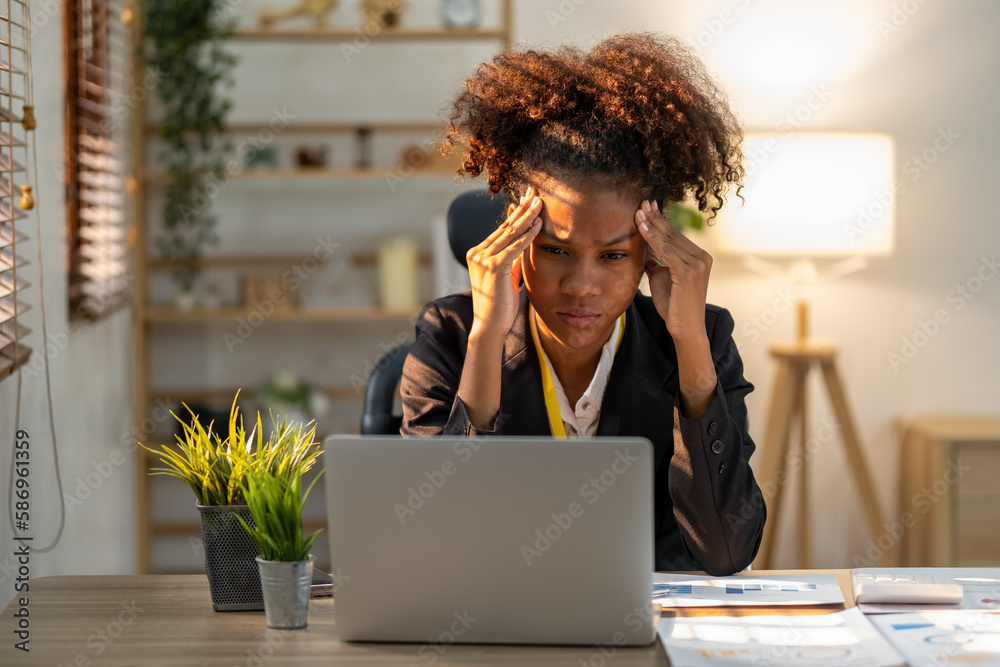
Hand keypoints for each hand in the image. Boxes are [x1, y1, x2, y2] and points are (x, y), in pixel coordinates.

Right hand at [466, 186, 542, 338]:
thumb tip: (524, 244)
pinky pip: (514, 247)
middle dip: (522, 208)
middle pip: (505, 226)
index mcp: (478, 253)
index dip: (516, 213)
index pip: (501, 229)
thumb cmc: (500, 304)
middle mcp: (477, 253)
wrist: (490, 325)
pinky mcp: (493, 267)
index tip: (527, 199)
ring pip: (510, 233)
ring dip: (527, 216)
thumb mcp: (507, 276)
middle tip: (535, 192)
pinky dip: (528, 235)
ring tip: (540, 202)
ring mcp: (483, 259)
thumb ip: (512, 259)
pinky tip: (538, 224)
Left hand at [634, 199, 711, 343]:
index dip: (659, 220)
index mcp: (698, 257)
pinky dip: (652, 238)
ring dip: (651, 224)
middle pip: (672, 233)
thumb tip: (646, 249)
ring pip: (669, 239)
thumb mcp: (663, 277)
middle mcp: (702, 257)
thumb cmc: (674, 306)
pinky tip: (641, 228)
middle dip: (655, 217)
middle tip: (641, 202)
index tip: (646, 207)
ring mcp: (698, 264)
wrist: (685, 329)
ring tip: (637, 212)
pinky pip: (666, 251)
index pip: (675, 235)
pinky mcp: (689, 272)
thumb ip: (657, 262)